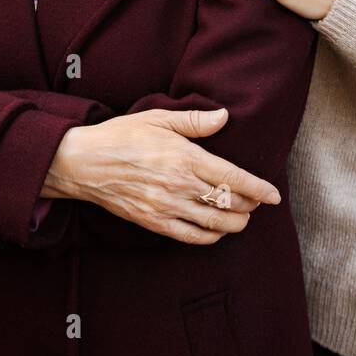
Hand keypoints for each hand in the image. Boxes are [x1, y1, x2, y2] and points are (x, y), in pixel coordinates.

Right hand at [44, 108, 281, 244]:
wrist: (82, 162)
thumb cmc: (120, 136)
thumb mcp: (158, 118)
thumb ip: (194, 121)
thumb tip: (224, 117)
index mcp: (185, 157)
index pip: (233, 177)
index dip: (258, 188)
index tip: (274, 196)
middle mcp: (179, 184)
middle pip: (228, 203)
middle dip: (249, 206)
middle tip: (255, 202)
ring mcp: (166, 206)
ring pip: (214, 224)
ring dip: (234, 224)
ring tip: (241, 218)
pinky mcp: (153, 222)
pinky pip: (190, 237)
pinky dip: (209, 237)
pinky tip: (216, 232)